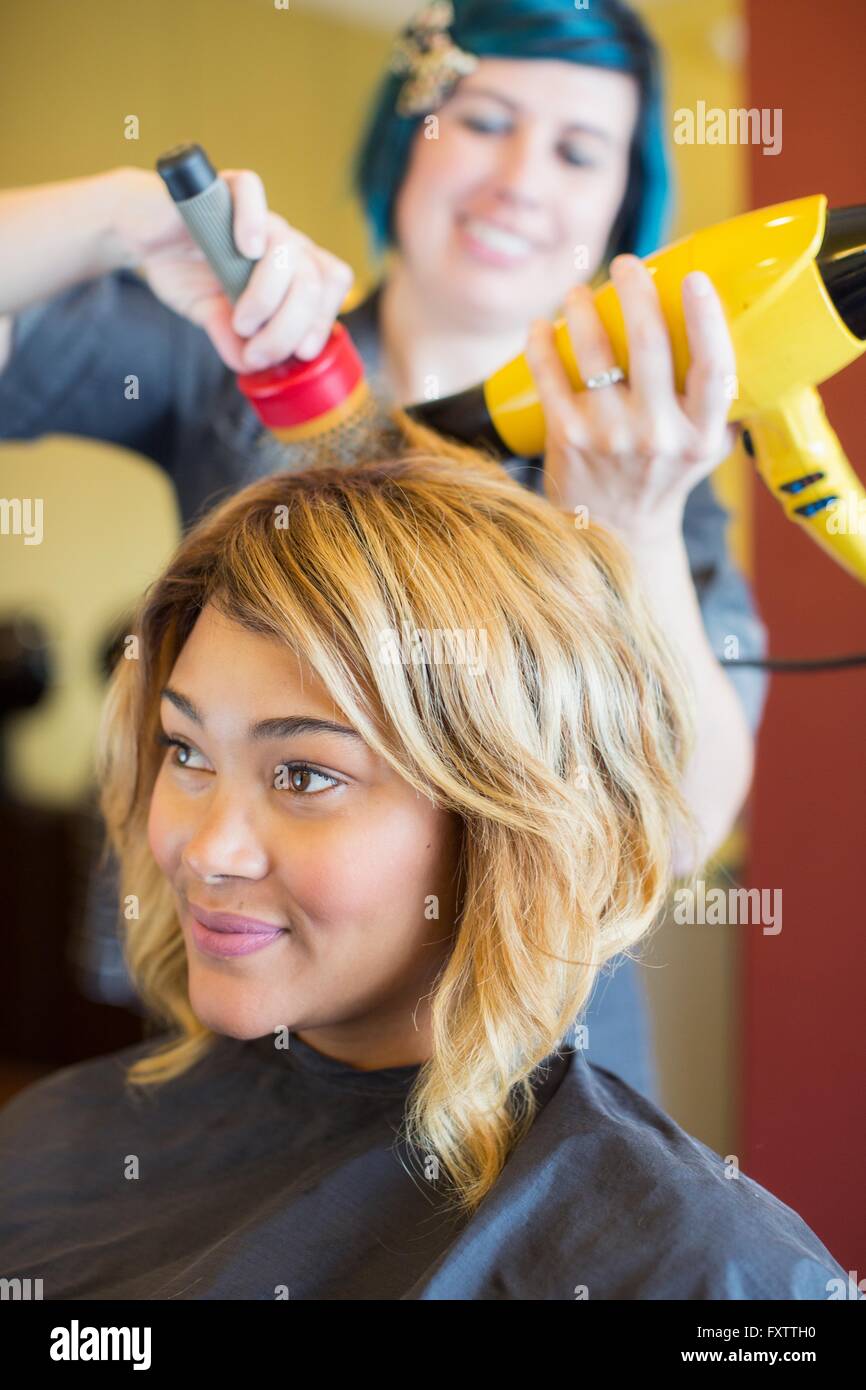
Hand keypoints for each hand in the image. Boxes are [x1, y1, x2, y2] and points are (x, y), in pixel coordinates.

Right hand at [109, 166, 353, 373]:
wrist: (137, 233)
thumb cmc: (182, 269)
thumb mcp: (210, 315)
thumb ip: (233, 339)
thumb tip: (252, 367)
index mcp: (289, 265)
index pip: (330, 283)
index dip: (323, 318)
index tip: (301, 352)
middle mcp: (280, 237)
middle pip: (311, 278)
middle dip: (290, 325)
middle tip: (258, 350)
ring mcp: (255, 212)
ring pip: (287, 247)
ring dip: (267, 296)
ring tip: (240, 320)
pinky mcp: (221, 186)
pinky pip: (250, 191)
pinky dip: (252, 220)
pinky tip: (244, 249)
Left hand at [524, 254, 737, 542]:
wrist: (614, 534)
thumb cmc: (662, 477)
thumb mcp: (706, 448)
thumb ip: (720, 401)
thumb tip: (733, 328)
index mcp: (700, 434)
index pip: (714, 369)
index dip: (706, 319)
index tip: (695, 278)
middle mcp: (658, 435)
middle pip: (650, 345)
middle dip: (636, 292)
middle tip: (627, 264)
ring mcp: (610, 437)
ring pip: (595, 352)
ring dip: (583, 310)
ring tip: (580, 291)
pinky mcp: (568, 439)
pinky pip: (550, 377)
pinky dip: (542, 344)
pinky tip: (541, 325)